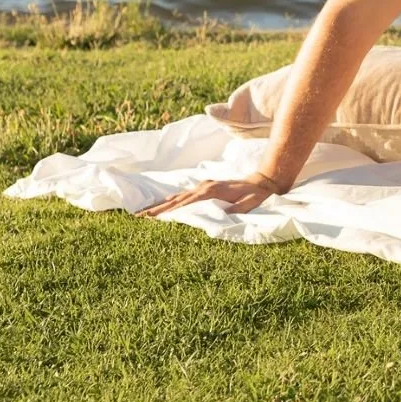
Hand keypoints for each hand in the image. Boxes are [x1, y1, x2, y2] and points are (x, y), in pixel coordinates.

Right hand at [135, 172, 285, 218]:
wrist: (262, 182)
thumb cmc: (255, 196)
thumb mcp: (248, 204)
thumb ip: (235, 210)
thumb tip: (220, 215)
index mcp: (210, 192)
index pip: (184, 203)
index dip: (168, 211)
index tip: (152, 218)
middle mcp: (204, 187)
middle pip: (176, 200)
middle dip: (157, 209)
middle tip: (138, 217)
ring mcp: (204, 186)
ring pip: (178, 197)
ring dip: (161, 205)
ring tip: (144, 213)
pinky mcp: (206, 187)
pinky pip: (185, 195)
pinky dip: (173, 201)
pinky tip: (165, 204)